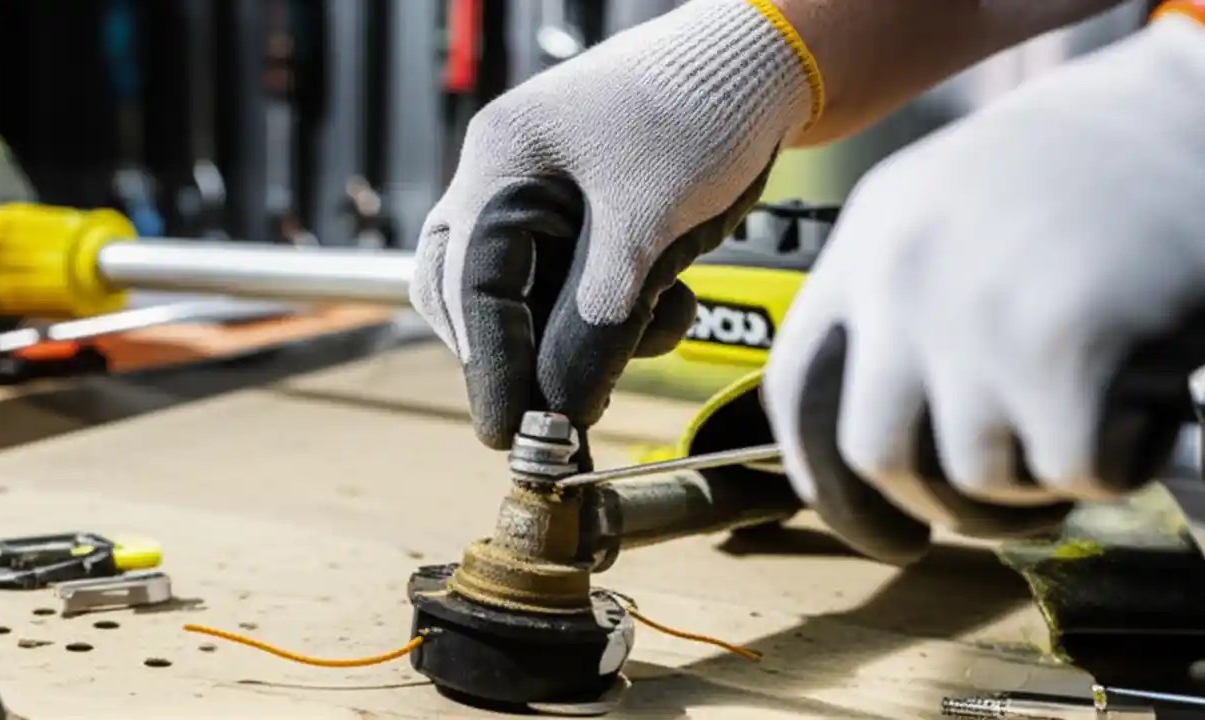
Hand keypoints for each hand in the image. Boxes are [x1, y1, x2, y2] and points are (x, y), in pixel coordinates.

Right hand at [410, 0, 819, 450]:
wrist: (763, 66)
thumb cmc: (702, 111)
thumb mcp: (646, 228)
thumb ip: (596, 325)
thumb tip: (559, 409)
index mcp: (503, 164)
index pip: (473, 287)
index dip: (490, 366)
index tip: (506, 431)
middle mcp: (505, 179)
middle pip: (470, 293)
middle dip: (512, 354)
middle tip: (550, 410)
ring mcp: (540, 195)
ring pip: (521, 296)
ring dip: (573, 334)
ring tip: (644, 327)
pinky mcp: (580, 214)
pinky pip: (568, 283)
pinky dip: (608, 312)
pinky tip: (661, 300)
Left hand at [762, 16, 1204, 564]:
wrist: (1188, 113)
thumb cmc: (1080, 167)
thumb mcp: (944, 208)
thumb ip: (897, 301)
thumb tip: (881, 420)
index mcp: (867, 242)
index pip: (794, 386)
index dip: (818, 471)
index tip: (855, 508)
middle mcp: (902, 278)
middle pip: (873, 452)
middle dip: (926, 503)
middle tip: (980, 511)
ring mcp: (976, 314)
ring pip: (974, 475)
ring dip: (1033, 476)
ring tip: (1081, 417)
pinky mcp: (1062, 349)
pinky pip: (1069, 472)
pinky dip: (1111, 465)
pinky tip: (1138, 411)